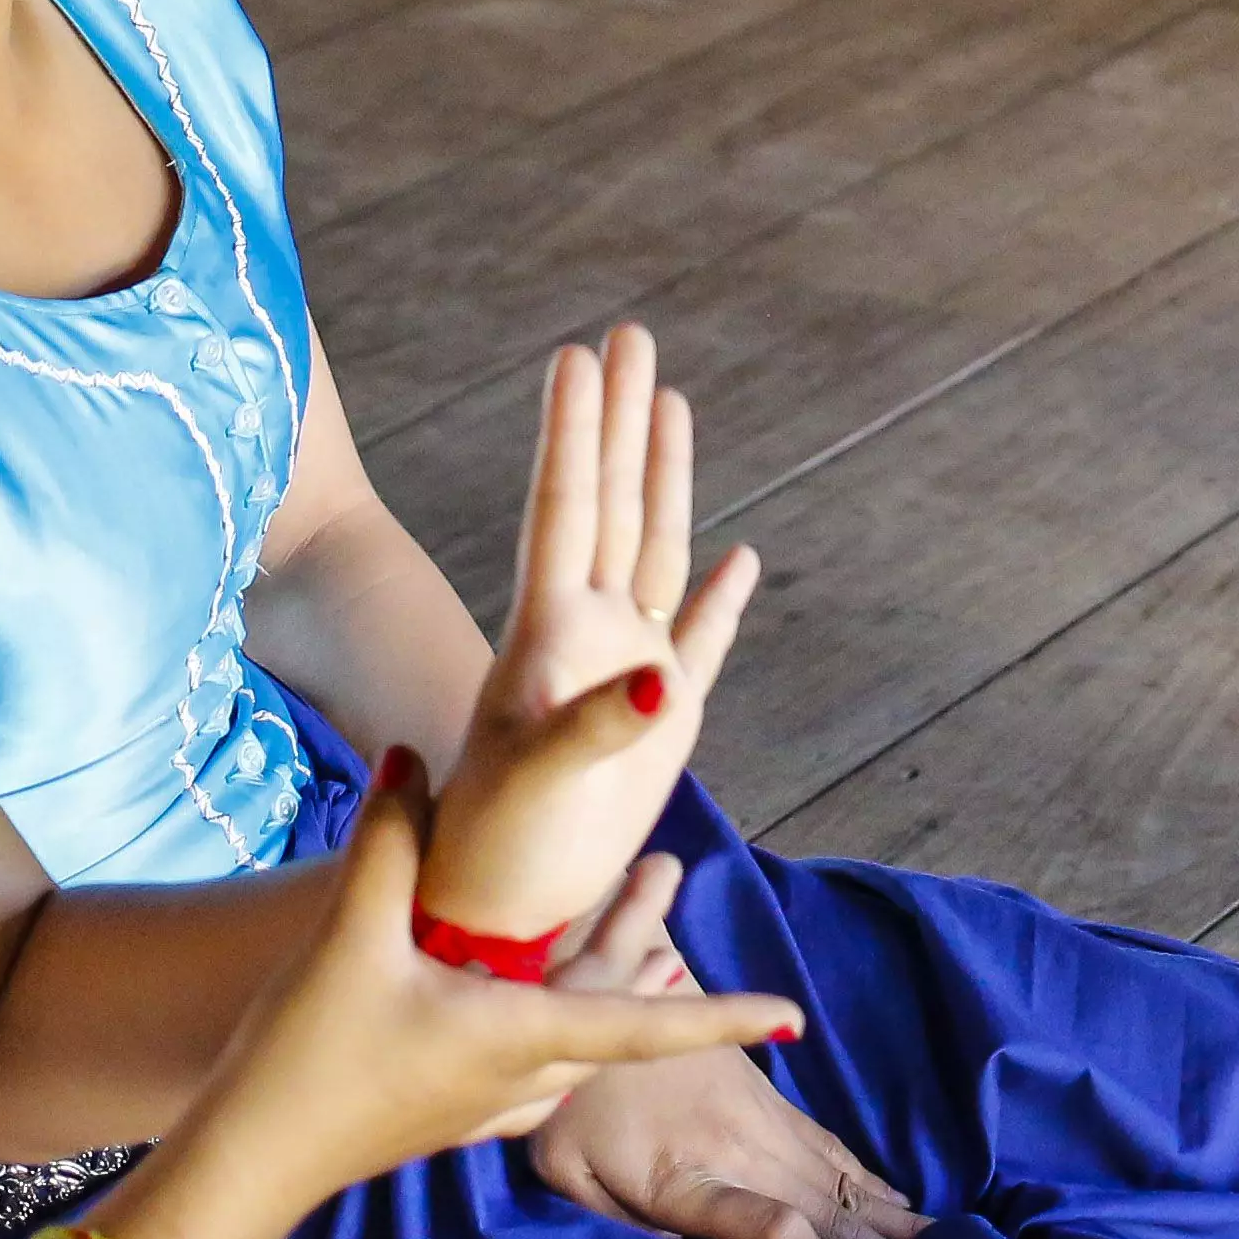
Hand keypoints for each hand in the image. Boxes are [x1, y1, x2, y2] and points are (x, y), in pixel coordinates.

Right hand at [217, 761, 794, 1196]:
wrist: (243, 1163)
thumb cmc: (304, 1057)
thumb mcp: (351, 935)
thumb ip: (391, 842)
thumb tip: (412, 756)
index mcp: (518, 1037)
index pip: (645, 1025)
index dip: (722, 1014)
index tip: (794, 1016)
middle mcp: (516, 1079)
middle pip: (611, 1019)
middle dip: (652, 958)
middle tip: (675, 887)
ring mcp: (481, 1107)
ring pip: (572, 1046)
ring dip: (608, 992)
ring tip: (643, 945)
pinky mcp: (443, 1118)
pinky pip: (530, 1073)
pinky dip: (558, 1032)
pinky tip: (545, 1020)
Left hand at [425, 325, 754, 941]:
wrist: (494, 905)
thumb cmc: (498, 844)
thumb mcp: (534, 780)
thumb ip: (595, 726)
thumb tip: (657, 679)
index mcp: (547, 631)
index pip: (564, 509)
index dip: (573, 434)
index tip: (577, 355)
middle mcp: (586, 633)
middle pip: (611, 502)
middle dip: (618, 418)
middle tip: (628, 333)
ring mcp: (625, 669)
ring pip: (653, 547)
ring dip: (664, 476)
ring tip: (669, 401)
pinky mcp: (662, 722)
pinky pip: (701, 639)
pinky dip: (724, 599)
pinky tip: (744, 557)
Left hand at [527, 1047, 931, 1238]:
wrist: (605, 986)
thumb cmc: (573, 1099)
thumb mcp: (565, 1167)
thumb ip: (617, 1218)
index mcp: (679, 1173)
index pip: (731, 1211)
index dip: (770, 1229)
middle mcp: (735, 1148)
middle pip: (811, 1205)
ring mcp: (763, 1123)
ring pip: (833, 1180)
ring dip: (884, 1217)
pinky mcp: (772, 1104)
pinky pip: (831, 1150)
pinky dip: (869, 1182)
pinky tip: (898, 1204)